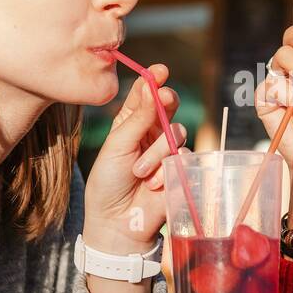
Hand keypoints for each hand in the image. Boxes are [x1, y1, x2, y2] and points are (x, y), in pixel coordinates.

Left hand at [83, 63, 189, 252]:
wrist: (118, 222)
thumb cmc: (108, 183)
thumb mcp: (117, 147)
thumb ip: (137, 118)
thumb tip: (151, 87)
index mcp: (131, 122)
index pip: (145, 94)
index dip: (153, 80)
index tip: (160, 71)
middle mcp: (151, 132)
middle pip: (168, 105)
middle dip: (167, 101)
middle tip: (164, 99)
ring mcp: (167, 150)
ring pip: (177, 132)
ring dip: (157, 152)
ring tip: (139, 172)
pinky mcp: (180, 168)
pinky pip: (184, 157)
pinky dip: (166, 170)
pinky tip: (153, 184)